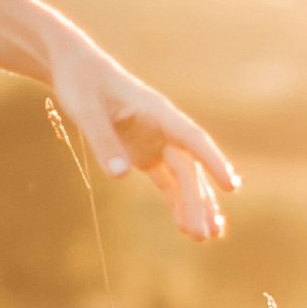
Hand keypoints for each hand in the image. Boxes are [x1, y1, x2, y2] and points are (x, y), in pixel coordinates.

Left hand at [41, 22, 236, 245]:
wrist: (75, 70)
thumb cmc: (81, 83)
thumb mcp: (86, 109)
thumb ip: (103, 140)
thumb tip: (120, 175)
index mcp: (158, 112)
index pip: (193, 139)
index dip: (213, 162)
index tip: (231, 185)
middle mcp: (164, 129)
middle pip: (188, 168)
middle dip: (198, 201)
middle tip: (204, 235)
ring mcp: (156, 142)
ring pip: (183, 177)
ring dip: (195, 205)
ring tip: (208, 237)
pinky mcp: (143, 153)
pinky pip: (166, 181)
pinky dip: (175, 202)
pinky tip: (185, 226)